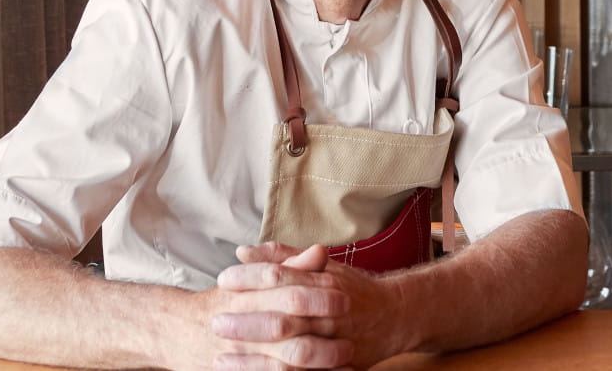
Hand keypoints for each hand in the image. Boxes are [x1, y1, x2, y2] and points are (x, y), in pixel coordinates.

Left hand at [213, 243, 409, 369]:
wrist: (395, 315)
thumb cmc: (351, 289)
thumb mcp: (322, 266)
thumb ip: (283, 257)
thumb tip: (243, 252)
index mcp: (324, 282)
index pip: (282, 276)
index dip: (250, 278)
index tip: (222, 280)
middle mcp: (331, 311)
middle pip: (284, 318)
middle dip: (247, 323)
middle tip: (216, 322)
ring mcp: (336, 342)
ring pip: (292, 354)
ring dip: (255, 359)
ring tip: (222, 358)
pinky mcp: (339, 367)